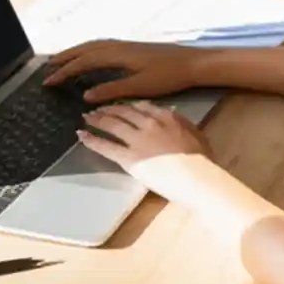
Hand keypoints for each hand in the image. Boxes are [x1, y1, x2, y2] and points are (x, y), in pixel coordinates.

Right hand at [44, 40, 203, 102]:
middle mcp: (118, 46)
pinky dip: (88, 49)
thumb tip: (85, 95)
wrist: (193, 63)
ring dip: (75, 51)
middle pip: (85, 49)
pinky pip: (102, 45)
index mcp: (117, 55)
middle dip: (65, 57)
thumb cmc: (168, 76)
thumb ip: (112, 90)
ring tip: (61, 59)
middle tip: (47, 67)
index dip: (65, 72)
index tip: (48, 81)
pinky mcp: (132, 47)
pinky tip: (89, 56)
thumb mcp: (139, 87)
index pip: (84, 62)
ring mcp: (125, 45)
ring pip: (93, 45)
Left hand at [77, 101, 213, 192]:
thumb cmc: (202, 160)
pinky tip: (81, 135)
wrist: (196, 177)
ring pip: (112, 124)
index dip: (129, 106)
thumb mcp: (197, 134)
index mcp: (167, 117)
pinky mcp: (128, 158)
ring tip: (87, 117)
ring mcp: (137, 139)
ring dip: (97, 119)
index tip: (122, 107)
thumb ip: (182, 123)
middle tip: (99, 109)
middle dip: (110, 109)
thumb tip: (172, 114)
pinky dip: (91, 139)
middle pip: (124, 112)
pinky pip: (106, 146)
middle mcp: (149, 123)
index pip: (143, 106)